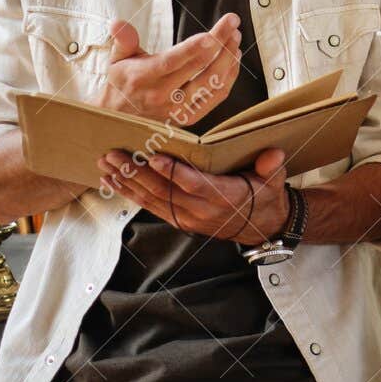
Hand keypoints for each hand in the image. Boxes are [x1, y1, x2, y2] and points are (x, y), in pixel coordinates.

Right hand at [96, 13, 241, 125]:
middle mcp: (161, 95)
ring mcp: (177, 109)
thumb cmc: (122, 82)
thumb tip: (118, 23)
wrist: (119, 118)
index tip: (212, 34)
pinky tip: (234, 59)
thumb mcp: (116, 58)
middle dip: (220, 42)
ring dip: (228, 59)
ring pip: (212, 83)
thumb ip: (122, 40)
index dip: (194, 48)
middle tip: (232, 23)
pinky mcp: (189, 117)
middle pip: (198, 67)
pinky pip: (216, 96)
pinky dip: (229, 77)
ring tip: (235, 37)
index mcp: (142, 78)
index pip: (173, 61)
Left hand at [98, 146, 288, 243]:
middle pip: (164, 191)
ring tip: (106, 165)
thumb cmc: (264, 197)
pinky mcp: (178, 219)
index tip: (155, 158)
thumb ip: (271, 167)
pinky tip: (113, 181)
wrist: (261, 226)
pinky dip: (130, 194)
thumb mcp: (275, 181)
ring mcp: (186, 217)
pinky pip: (150, 206)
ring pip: (152, 200)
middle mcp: (201, 211)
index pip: (195, 185)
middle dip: (136, 173)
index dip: (174, 173)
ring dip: (127, 182)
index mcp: (224, 198)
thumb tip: (272, 155)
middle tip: (115, 155)